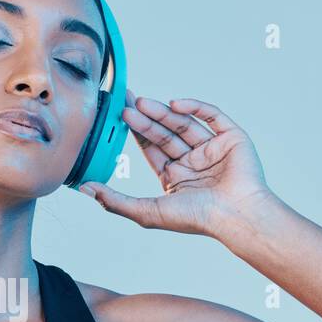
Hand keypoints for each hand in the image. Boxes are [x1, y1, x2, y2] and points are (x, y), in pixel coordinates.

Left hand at [79, 90, 276, 235]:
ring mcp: (213, 149)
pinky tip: (174, 104)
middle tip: (125, 103)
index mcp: (176, 178)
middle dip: (145, 118)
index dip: (136, 131)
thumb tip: (85, 189)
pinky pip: (212, 116)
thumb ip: (115, 200)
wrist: (236, 216)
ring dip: (163, 112)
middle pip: (165, 133)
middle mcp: (194, 162)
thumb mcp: (147, 211)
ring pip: (184, 123)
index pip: (152, 148)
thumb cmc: (196, 219)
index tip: (119, 115)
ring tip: (142, 103)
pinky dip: (195, 107)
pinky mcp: (232, 138)